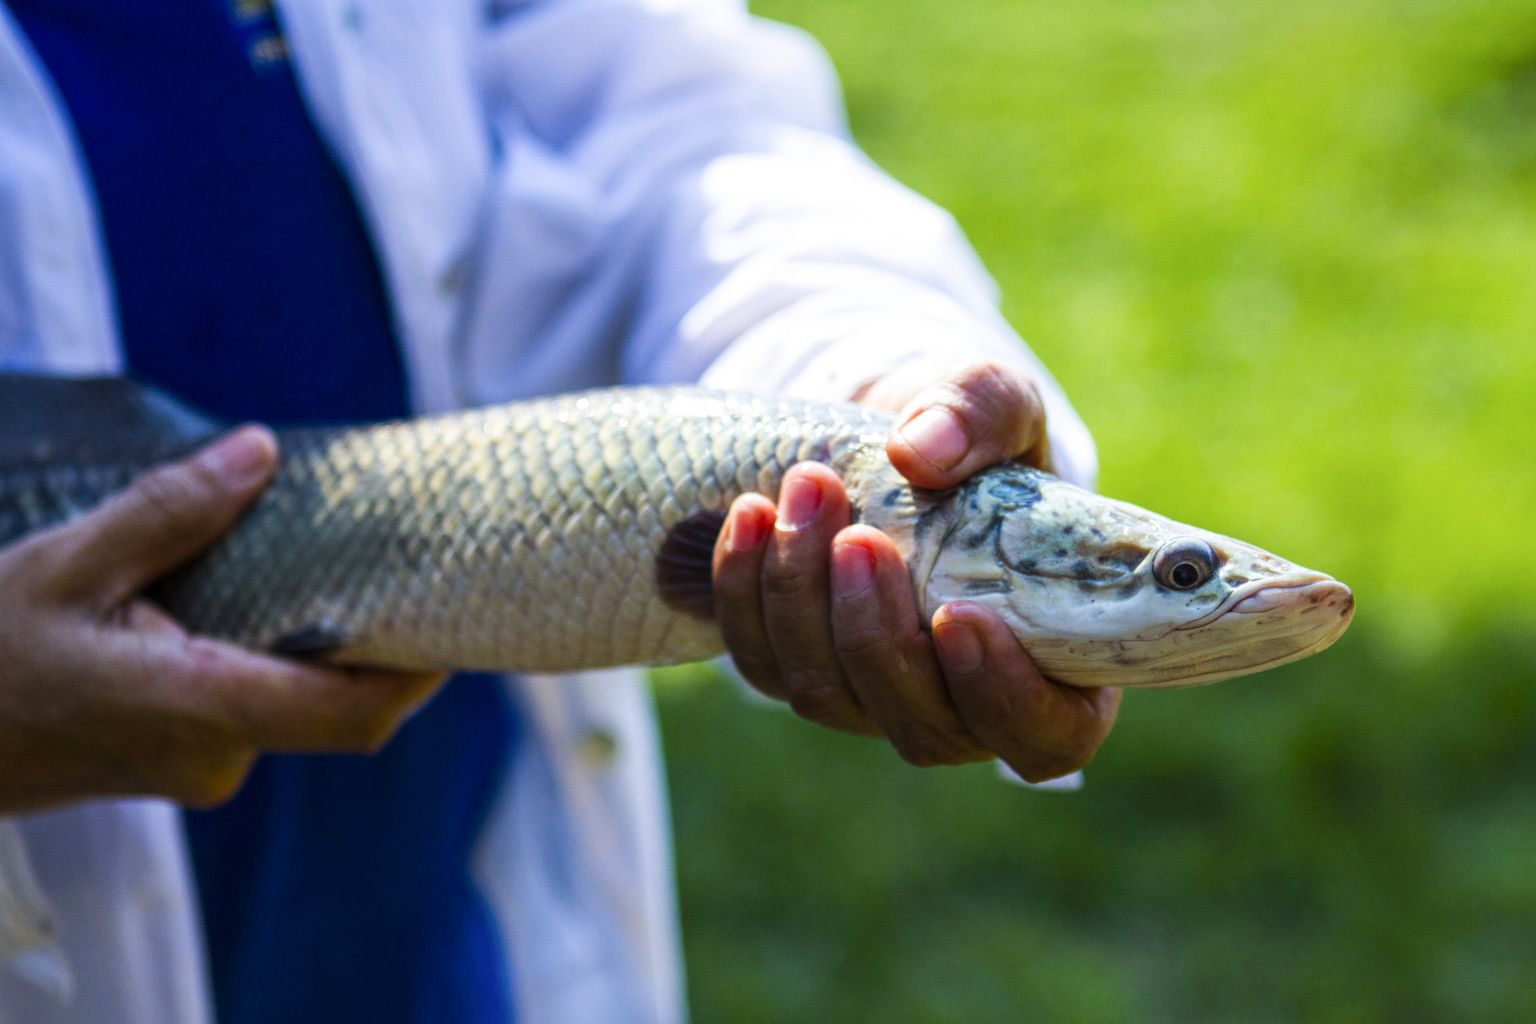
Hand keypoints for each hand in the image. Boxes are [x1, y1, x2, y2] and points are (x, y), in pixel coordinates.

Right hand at [0, 428, 445, 812]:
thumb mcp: (64, 565)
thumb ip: (170, 511)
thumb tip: (260, 452)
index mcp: (197, 708)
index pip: (351, 713)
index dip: (418, 671)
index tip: (456, 614)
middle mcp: (214, 757)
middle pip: (332, 703)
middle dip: (369, 637)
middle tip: (397, 558)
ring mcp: (198, 771)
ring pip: (292, 702)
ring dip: (313, 642)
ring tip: (327, 560)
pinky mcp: (180, 764)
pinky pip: (254, 709)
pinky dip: (273, 658)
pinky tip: (260, 599)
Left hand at [713, 361, 1119, 781]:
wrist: (895, 447)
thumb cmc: (977, 443)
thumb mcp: (1000, 407)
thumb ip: (983, 413)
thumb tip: (918, 452)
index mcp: (1054, 670)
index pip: (1043, 736)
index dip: (1002, 696)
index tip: (957, 615)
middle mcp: (964, 708)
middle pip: (920, 725)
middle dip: (875, 632)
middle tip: (857, 536)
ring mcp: (875, 701)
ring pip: (827, 695)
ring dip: (803, 599)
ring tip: (805, 491)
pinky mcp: (802, 673)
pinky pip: (762, 662)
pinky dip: (745, 592)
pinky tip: (749, 514)